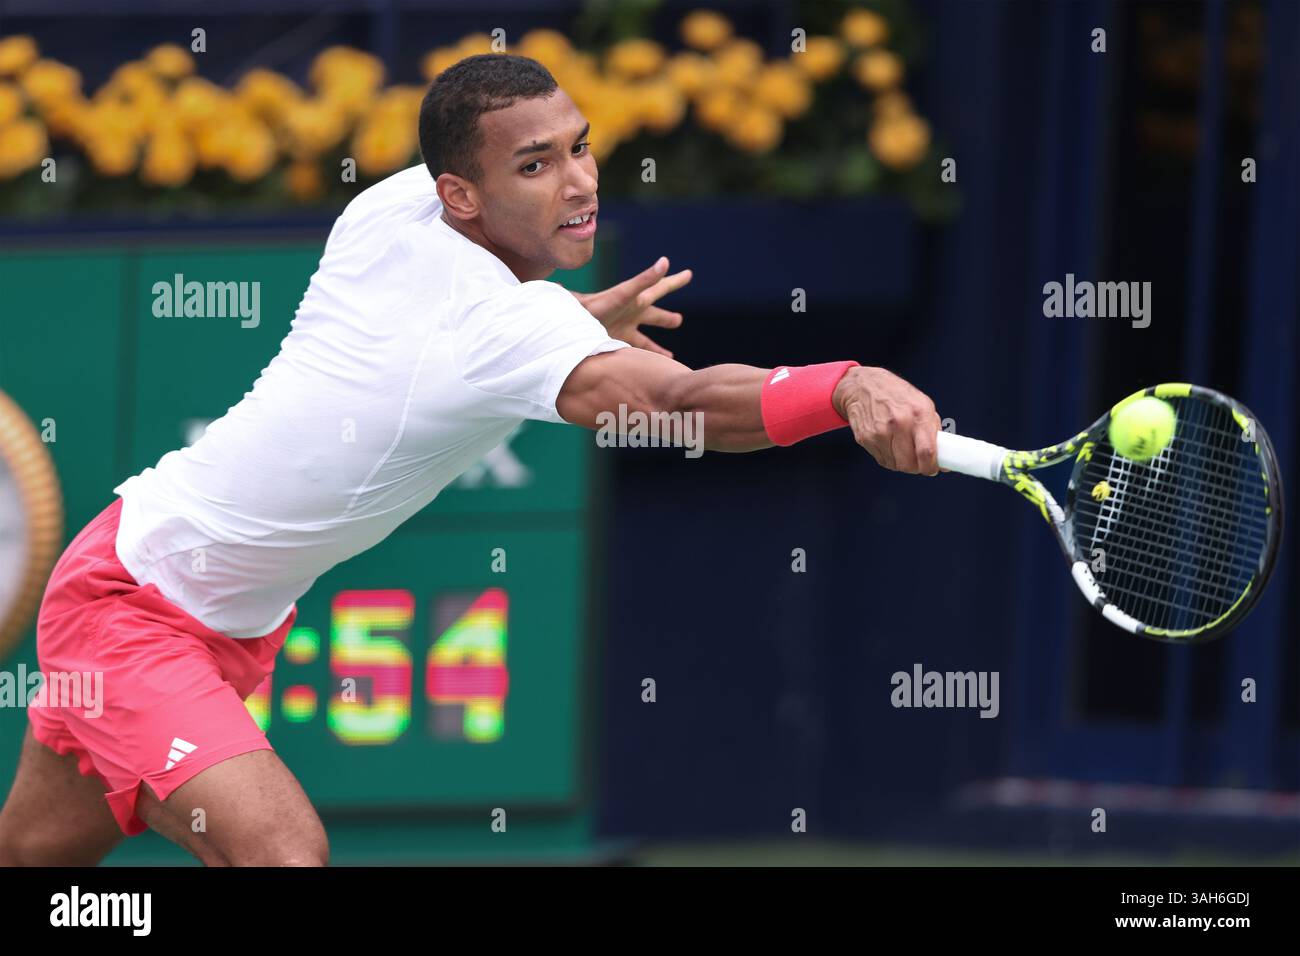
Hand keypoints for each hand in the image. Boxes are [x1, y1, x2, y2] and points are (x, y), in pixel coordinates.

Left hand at [572, 256, 691, 357]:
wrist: (566, 327)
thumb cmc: (594, 308)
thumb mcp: (623, 294)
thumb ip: (643, 280)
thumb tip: (665, 261)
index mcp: (634, 300)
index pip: (659, 288)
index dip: (674, 281)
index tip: (688, 274)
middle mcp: (629, 314)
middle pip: (653, 315)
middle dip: (665, 318)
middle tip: (678, 320)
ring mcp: (620, 330)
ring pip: (644, 341)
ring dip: (656, 348)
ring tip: (669, 356)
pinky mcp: (612, 344)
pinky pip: (631, 354)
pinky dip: (640, 362)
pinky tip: (644, 368)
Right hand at [832, 366, 941, 474]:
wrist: (863, 386)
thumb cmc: (896, 394)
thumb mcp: (923, 404)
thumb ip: (934, 430)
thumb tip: (945, 456)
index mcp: (918, 413)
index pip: (927, 451)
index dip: (931, 467)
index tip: (933, 469)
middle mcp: (899, 423)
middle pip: (910, 464)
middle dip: (916, 467)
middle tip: (918, 461)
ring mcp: (880, 432)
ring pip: (896, 465)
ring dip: (902, 463)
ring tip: (901, 448)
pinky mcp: (866, 439)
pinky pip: (883, 460)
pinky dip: (889, 458)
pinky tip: (889, 444)